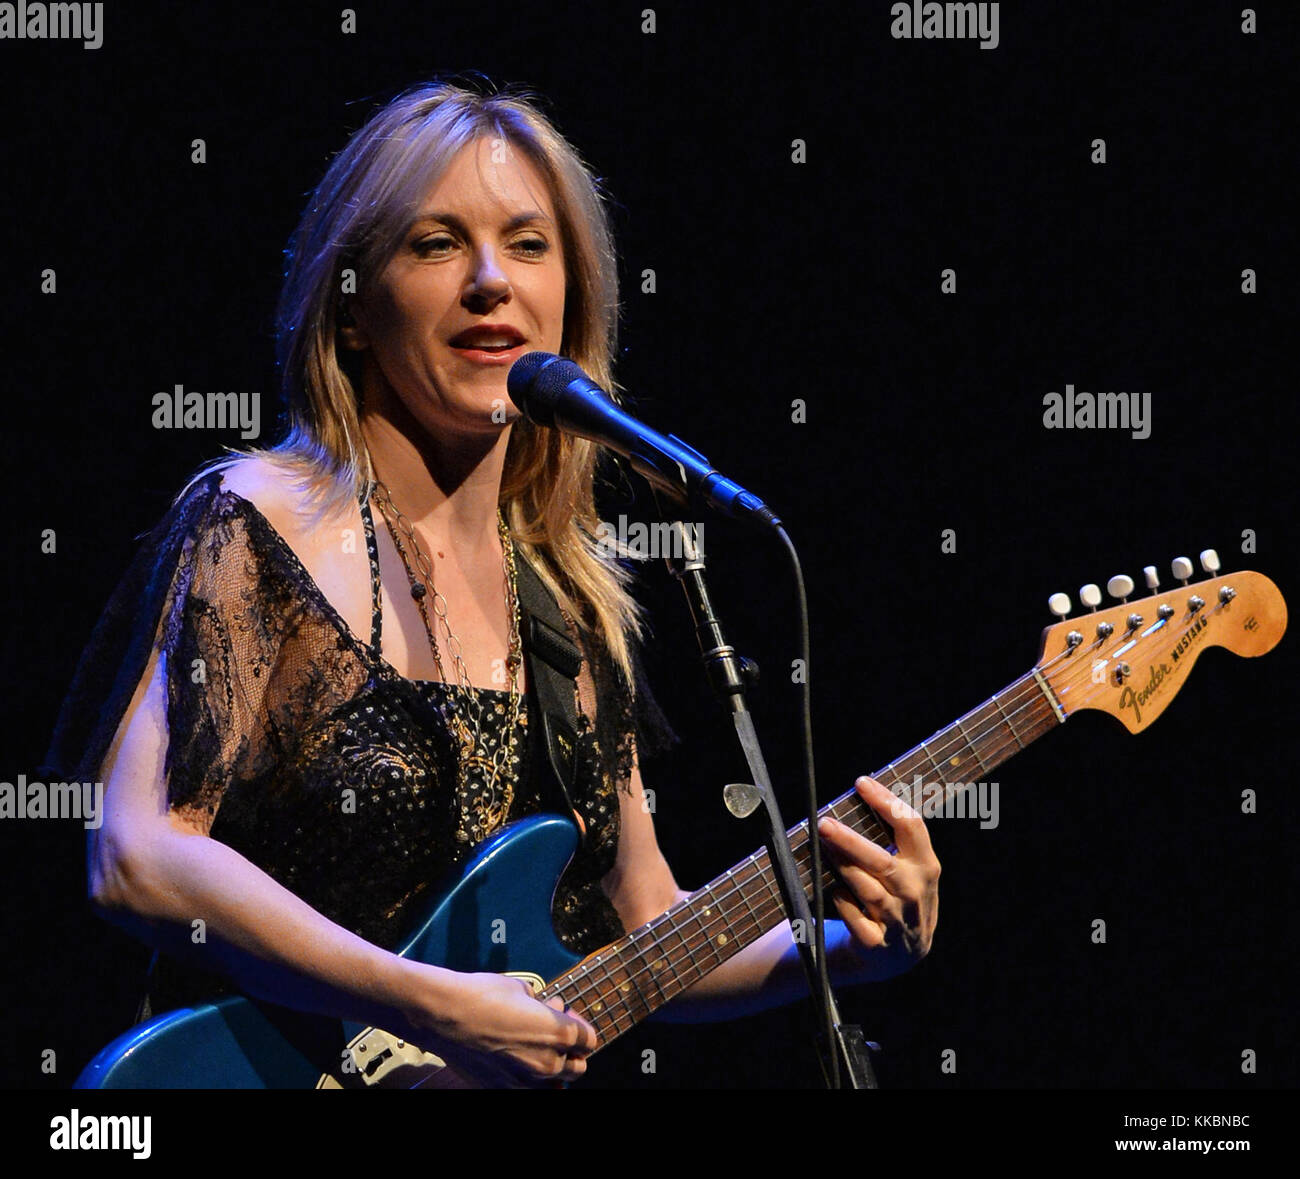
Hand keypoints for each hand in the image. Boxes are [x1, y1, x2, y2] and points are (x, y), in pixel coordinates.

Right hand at [406, 969, 597, 1087]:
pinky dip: (528, 1078)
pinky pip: (527, 1089)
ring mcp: (525, 1081)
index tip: (568, 1015)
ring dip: (552, 1067)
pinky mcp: (502, 1089)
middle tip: (555, 1033)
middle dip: (571, 1051)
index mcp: (558, 1032)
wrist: (446, 1015)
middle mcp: (547, 1062)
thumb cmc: (482, 995)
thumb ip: (541, 1005)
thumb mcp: (522, 988)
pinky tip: (515, 1058)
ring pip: (554, 1084)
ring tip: (535, 1048)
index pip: (589, 1041)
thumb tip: (544, 1008)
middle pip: (578, 1068)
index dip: (581, 1026)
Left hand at [817, 775, 940, 978]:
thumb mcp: (909, 870)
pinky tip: (832, 890)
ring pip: (869, 890)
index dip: (887, 802)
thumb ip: (894, 841)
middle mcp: (915, 893)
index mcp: (926, 867)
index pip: (912, 826)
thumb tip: (859, 796)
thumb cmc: (897, 898)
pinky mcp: (877, 945)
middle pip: (883, 862)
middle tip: (823, 823)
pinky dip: (844, 904)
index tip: (861, 783)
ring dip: (843, 867)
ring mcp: (898, 922)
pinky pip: (856, 920)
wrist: (898, 957)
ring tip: (821, 846)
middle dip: (851, 842)